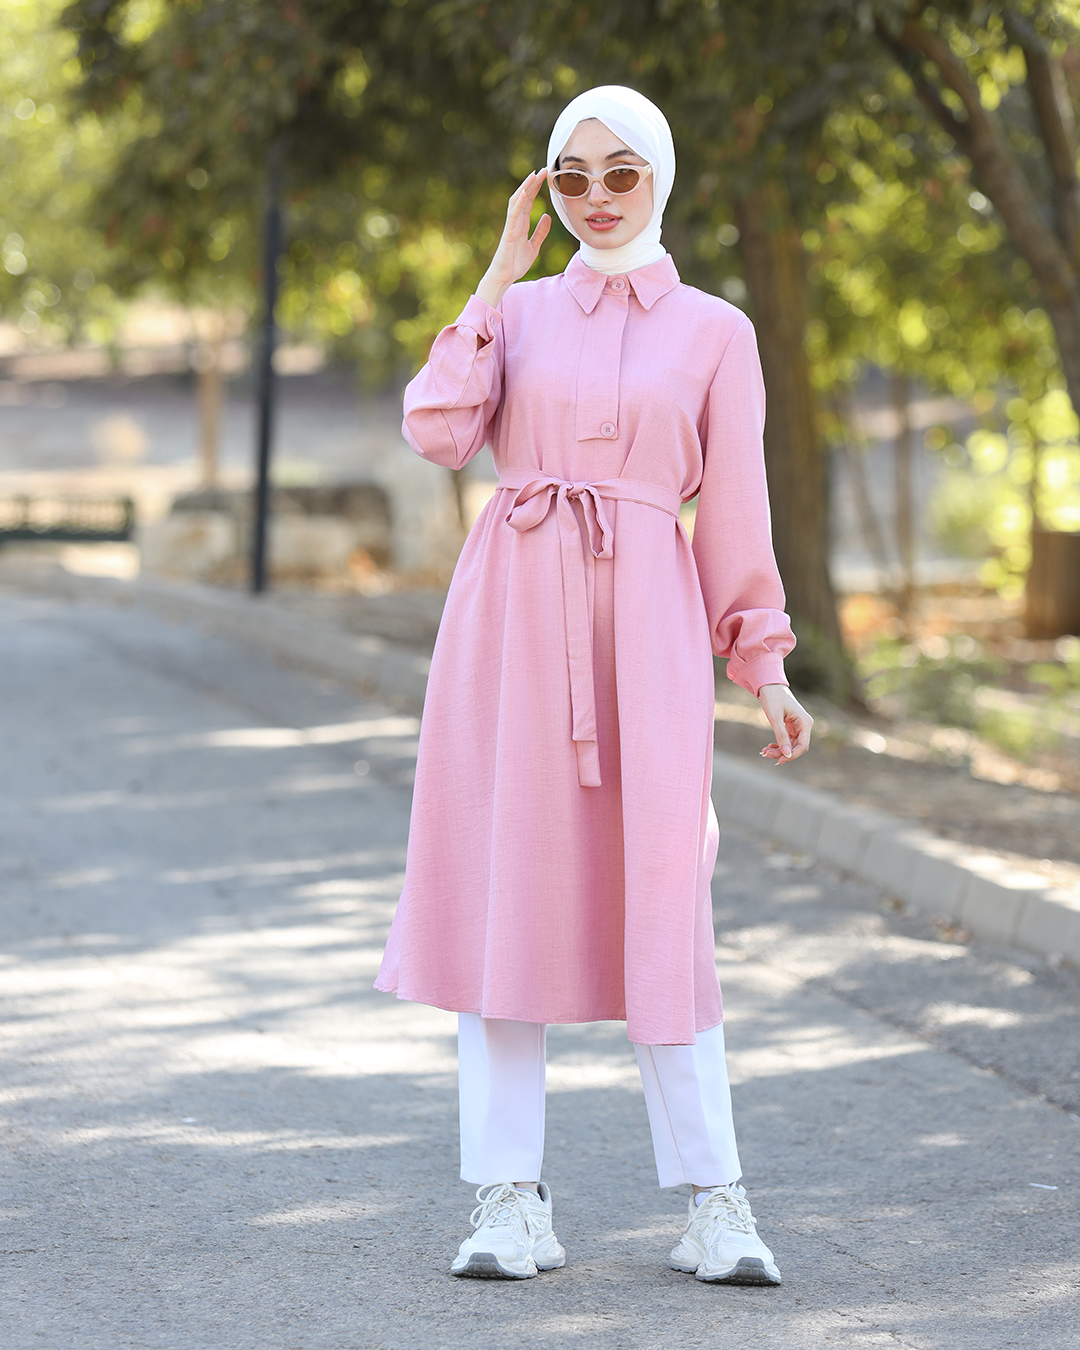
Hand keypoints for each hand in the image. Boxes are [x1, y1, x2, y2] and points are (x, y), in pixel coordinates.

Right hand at [475, 170, 551, 308]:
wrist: (505, 277)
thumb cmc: (516, 263)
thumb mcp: (534, 246)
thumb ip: (540, 231)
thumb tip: (547, 216)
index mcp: (522, 223)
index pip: (530, 201)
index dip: (537, 188)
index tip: (547, 176)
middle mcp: (516, 221)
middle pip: (525, 197)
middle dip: (534, 182)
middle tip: (545, 169)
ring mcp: (511, 225)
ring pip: (517, 201)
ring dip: (526, 187)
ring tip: (535, 174)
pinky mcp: (508, 233)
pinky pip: (513, 215)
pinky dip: (518, 203)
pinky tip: (525, 193)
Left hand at [757, 684, 812, 764]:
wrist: (769, 685)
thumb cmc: (773, 698)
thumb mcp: (775, 718)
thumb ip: (781, 736)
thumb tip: (787, 754)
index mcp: (805, 722)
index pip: (803, 746)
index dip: (792, 756)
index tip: (778, 760)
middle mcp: (804, 725)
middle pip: (797, 747)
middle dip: (782, 753)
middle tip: (765, 754)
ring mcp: (798, 726)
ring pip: (791, 745)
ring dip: (779, 750)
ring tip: (764, 751)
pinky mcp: (792, 727)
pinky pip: (787, 740)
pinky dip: (778, 745)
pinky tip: (768, 747)